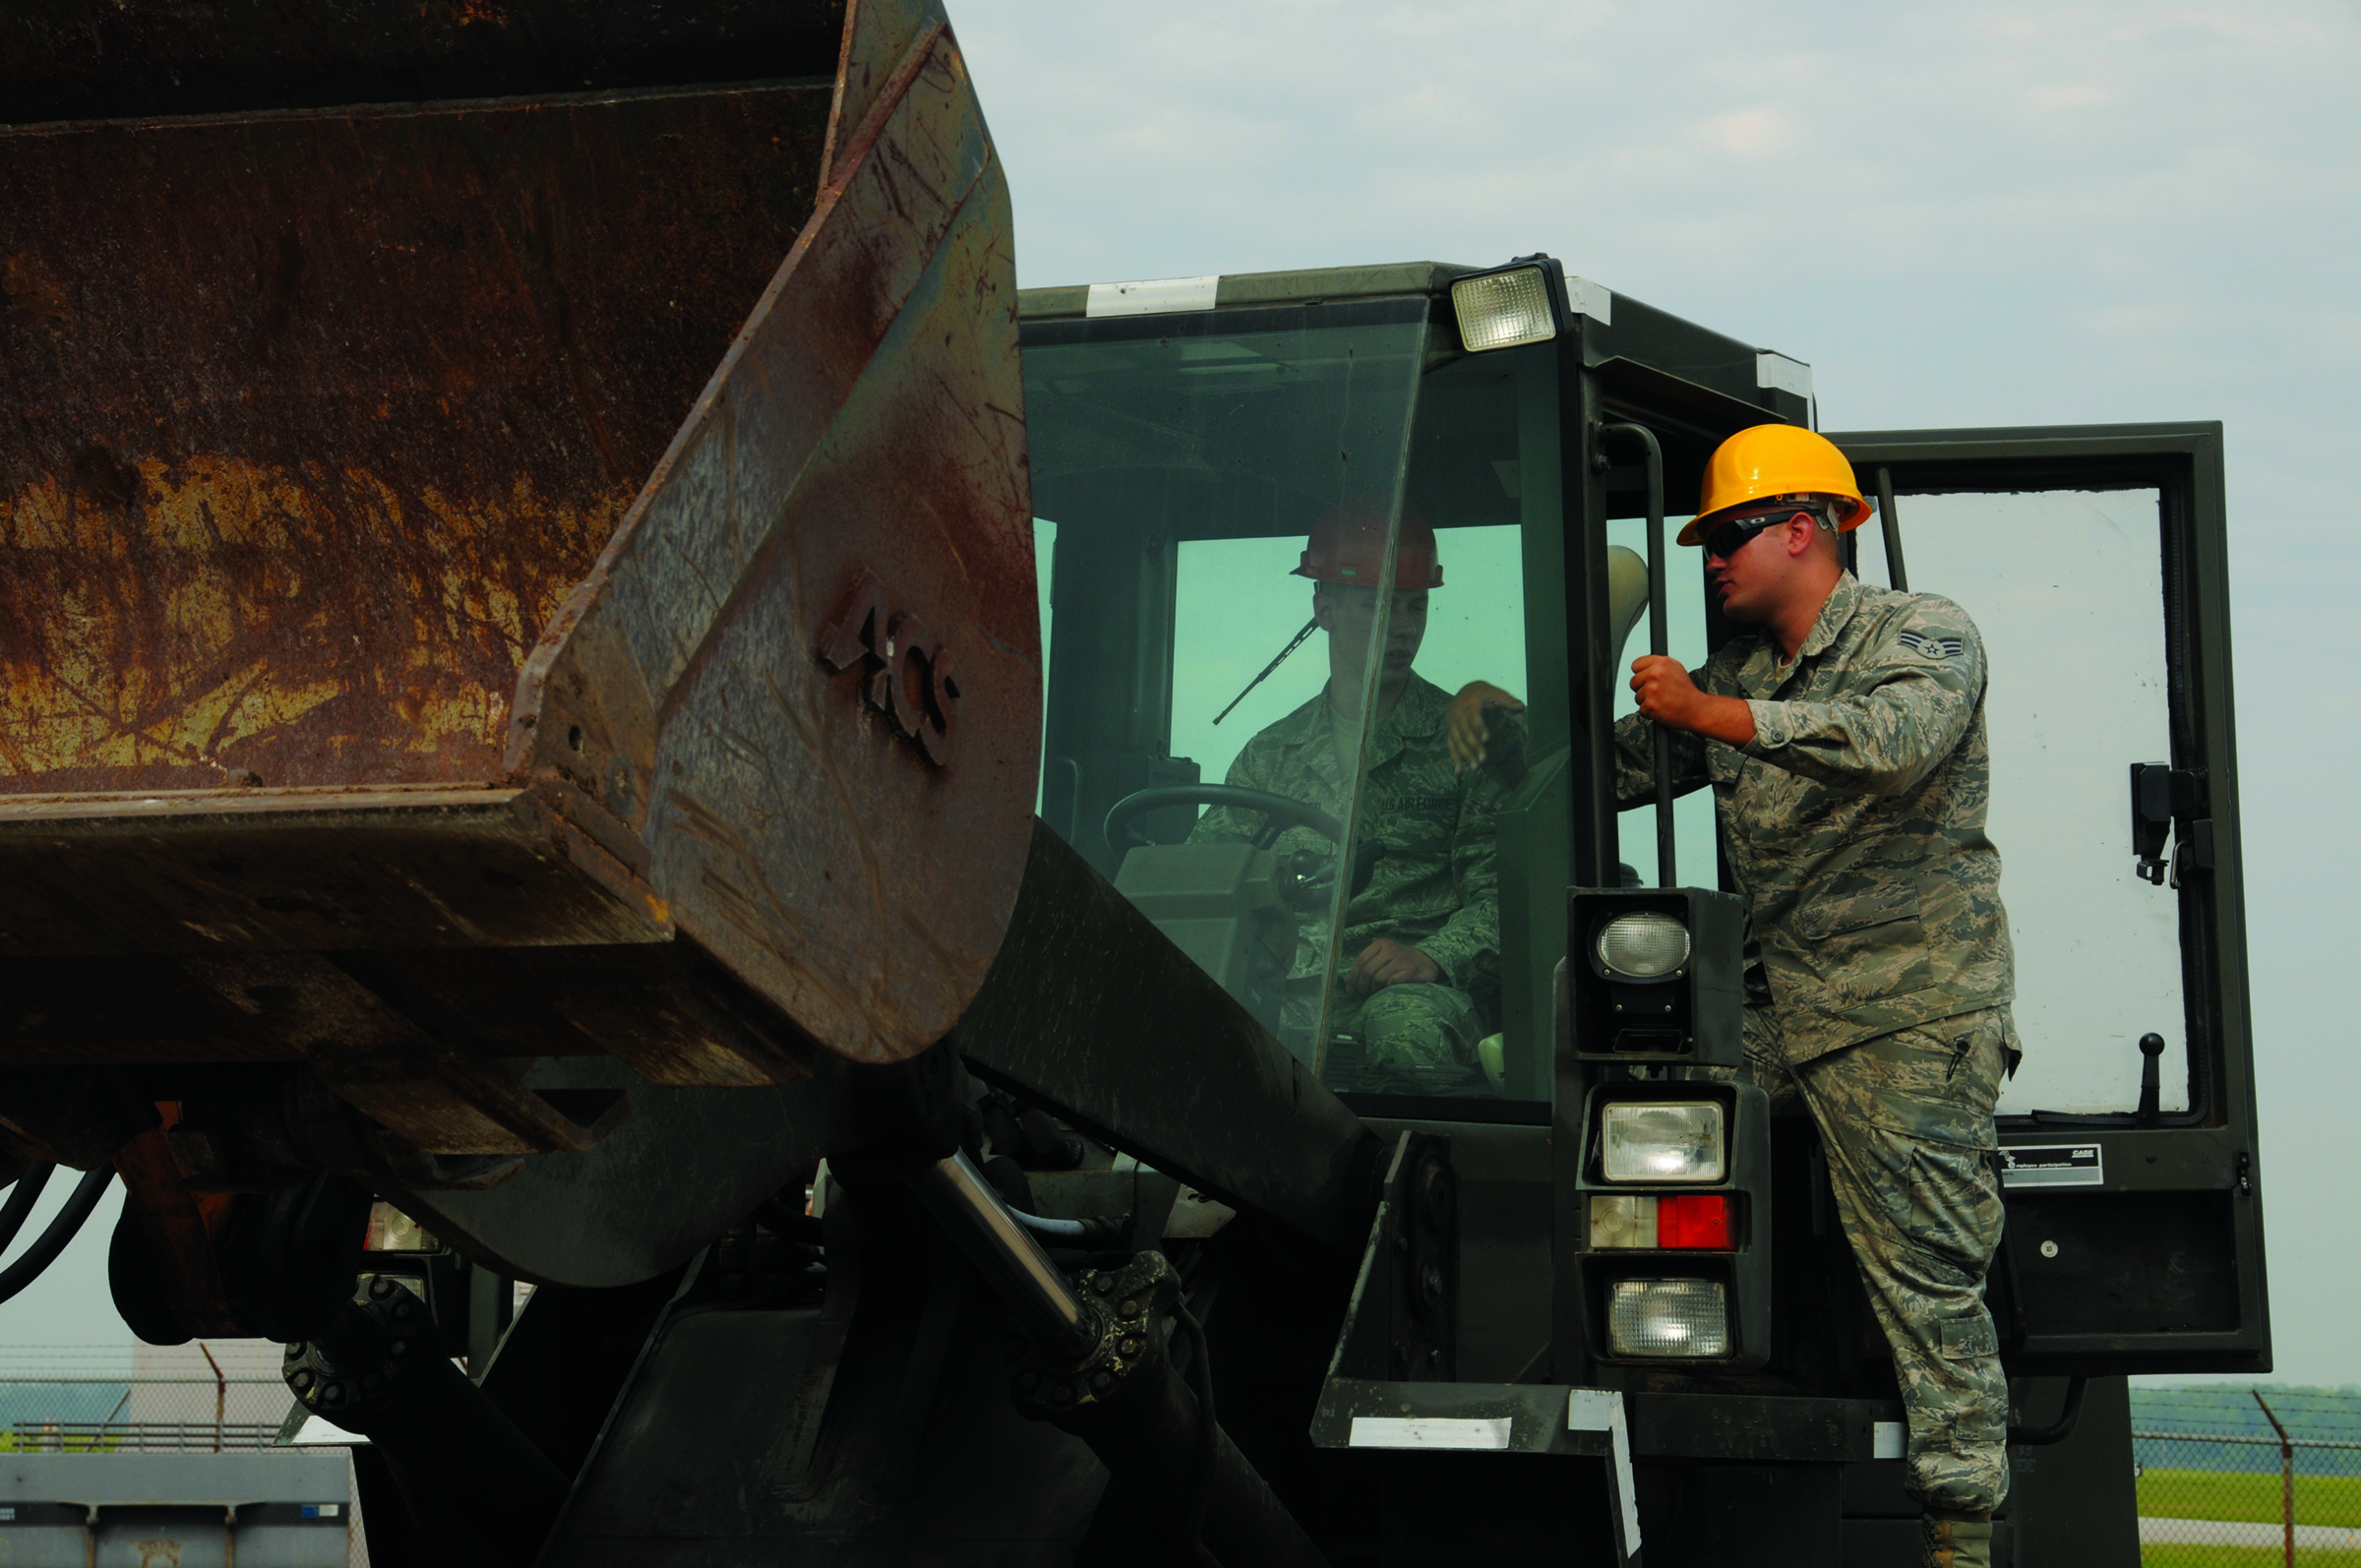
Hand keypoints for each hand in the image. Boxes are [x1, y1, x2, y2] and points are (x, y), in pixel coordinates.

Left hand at [1348, 937, 1440, 994]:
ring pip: (1378, 978)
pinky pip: (1391, 982)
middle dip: (1361, 986)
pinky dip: (1385, 989)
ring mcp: (1401, 959)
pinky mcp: (1410, 969)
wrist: (1427, 962)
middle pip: (1367, 970)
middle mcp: (1390, 949)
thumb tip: (1347, 983)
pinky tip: (1385, 992)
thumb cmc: (1400, 962)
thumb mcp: (1382, 959)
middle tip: (1361, 995)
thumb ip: (1365, 967)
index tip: (1350, 989)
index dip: (1353, 976)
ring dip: (1372, 990)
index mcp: (1381, 944)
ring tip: (1372, 995)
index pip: (1360, 960)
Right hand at [1447, 681, 1523, 770]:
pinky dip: (1454, 758)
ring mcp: (1451, 724)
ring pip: (1457, 741)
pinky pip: (1450, 746)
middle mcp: (1457, 713)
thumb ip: (1507, 700)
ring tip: (1476, 769)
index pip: (1473, 717)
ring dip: (1465, 756)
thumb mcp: (1495, 692)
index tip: (1487, 739)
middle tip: (1483, 760)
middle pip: (1465, 732)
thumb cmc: (1483, 693)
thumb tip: (1521, 707)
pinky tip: (1460, 771)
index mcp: (1469, 703)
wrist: (1464, 690)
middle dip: (1474, 746)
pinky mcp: (1450, 731)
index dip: (1479, 727)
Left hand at [1630, 655, 1756, 744]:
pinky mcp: (1650, 704)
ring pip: (1637, 696)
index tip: (1647, 679)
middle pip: (1633, 682)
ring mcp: (1652, 689)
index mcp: (1661, 662)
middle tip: (1658, 693)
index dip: (1641, 674)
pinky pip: (1641, 710)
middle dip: (1643, 688)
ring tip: (1662, 701)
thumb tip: (1642, 667)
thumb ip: (1658, 666)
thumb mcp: (1675, 669)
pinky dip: (1650, 712)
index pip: (1635, 665)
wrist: (1696, 708)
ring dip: (1647, 701)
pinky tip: (1662, 708)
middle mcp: (1655, 674)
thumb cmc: (1686, 691)